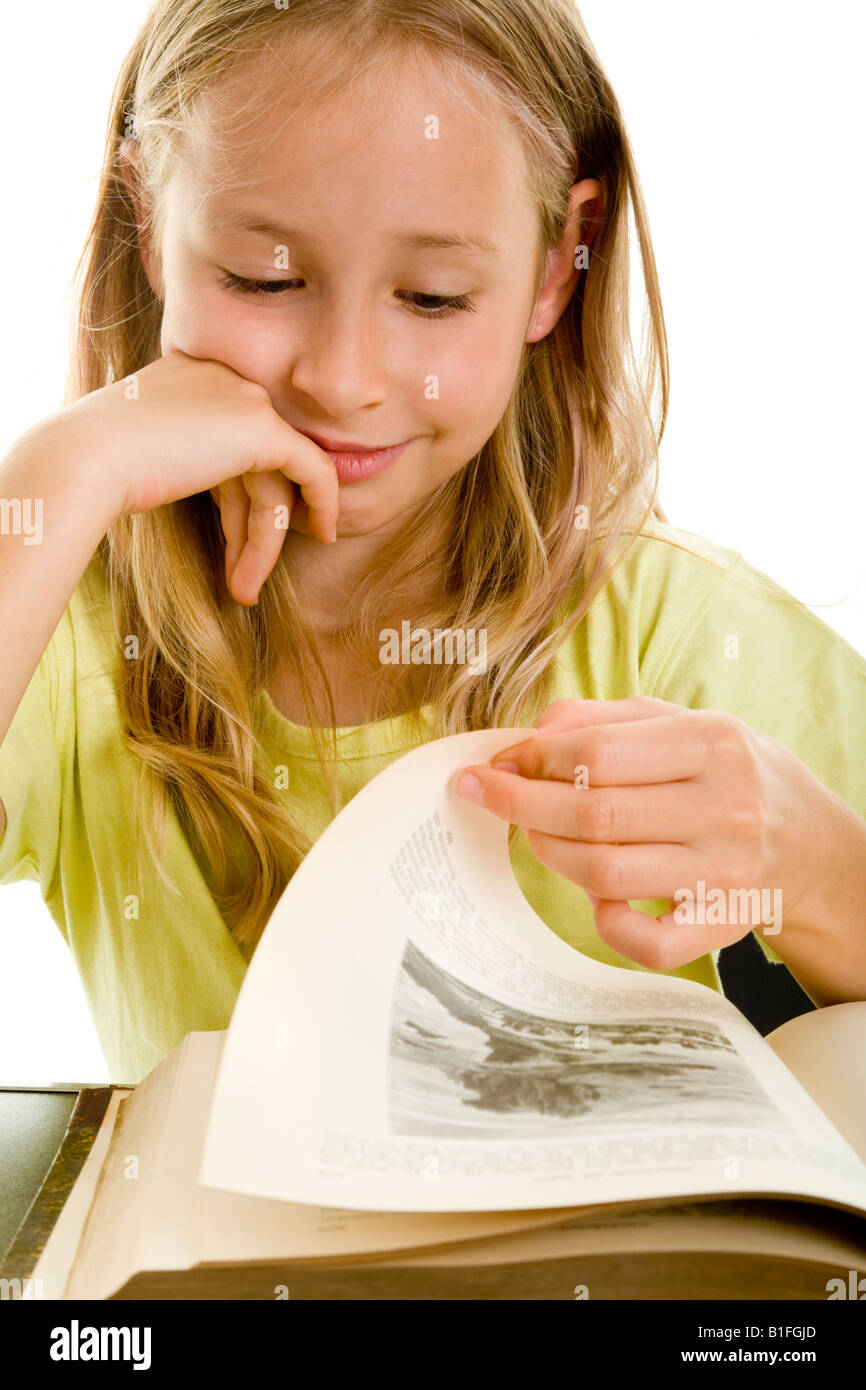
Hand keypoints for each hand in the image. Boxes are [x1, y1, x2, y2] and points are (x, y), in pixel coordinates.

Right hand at [57, 350, 338, 604]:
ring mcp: (244, 397)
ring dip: (261, 542)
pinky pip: (313, 469)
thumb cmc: (95, 469)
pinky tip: (324, 536)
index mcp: (193, 375)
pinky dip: (323, 505)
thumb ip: (190, 458)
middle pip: (255, 463)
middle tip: (241, 580)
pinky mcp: (262, 426)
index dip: (239, 498)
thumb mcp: (147, 454)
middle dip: (252, 527)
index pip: (231, 442)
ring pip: (274, 480)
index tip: (242, 539)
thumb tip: (226, 490)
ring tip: (243, 591)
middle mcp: (223, 376)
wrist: (82, 460)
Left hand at [453, 696, 837, 969]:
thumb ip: (601, 719)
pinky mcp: (722, 925)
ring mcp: (723, 873)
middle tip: (487, 795)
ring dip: (550, 854)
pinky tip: (599, 898)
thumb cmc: (723, 772)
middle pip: (593, 815)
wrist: (807, 838)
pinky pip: (647, 943)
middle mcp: (724, 807)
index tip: (498, 763)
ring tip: (537, 836)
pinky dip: (606, 923)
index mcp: (712, 743)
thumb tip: (526, 741)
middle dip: (521, 805)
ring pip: (605, 873)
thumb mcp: (678, 722)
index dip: (533, 760)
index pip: (596, 754)